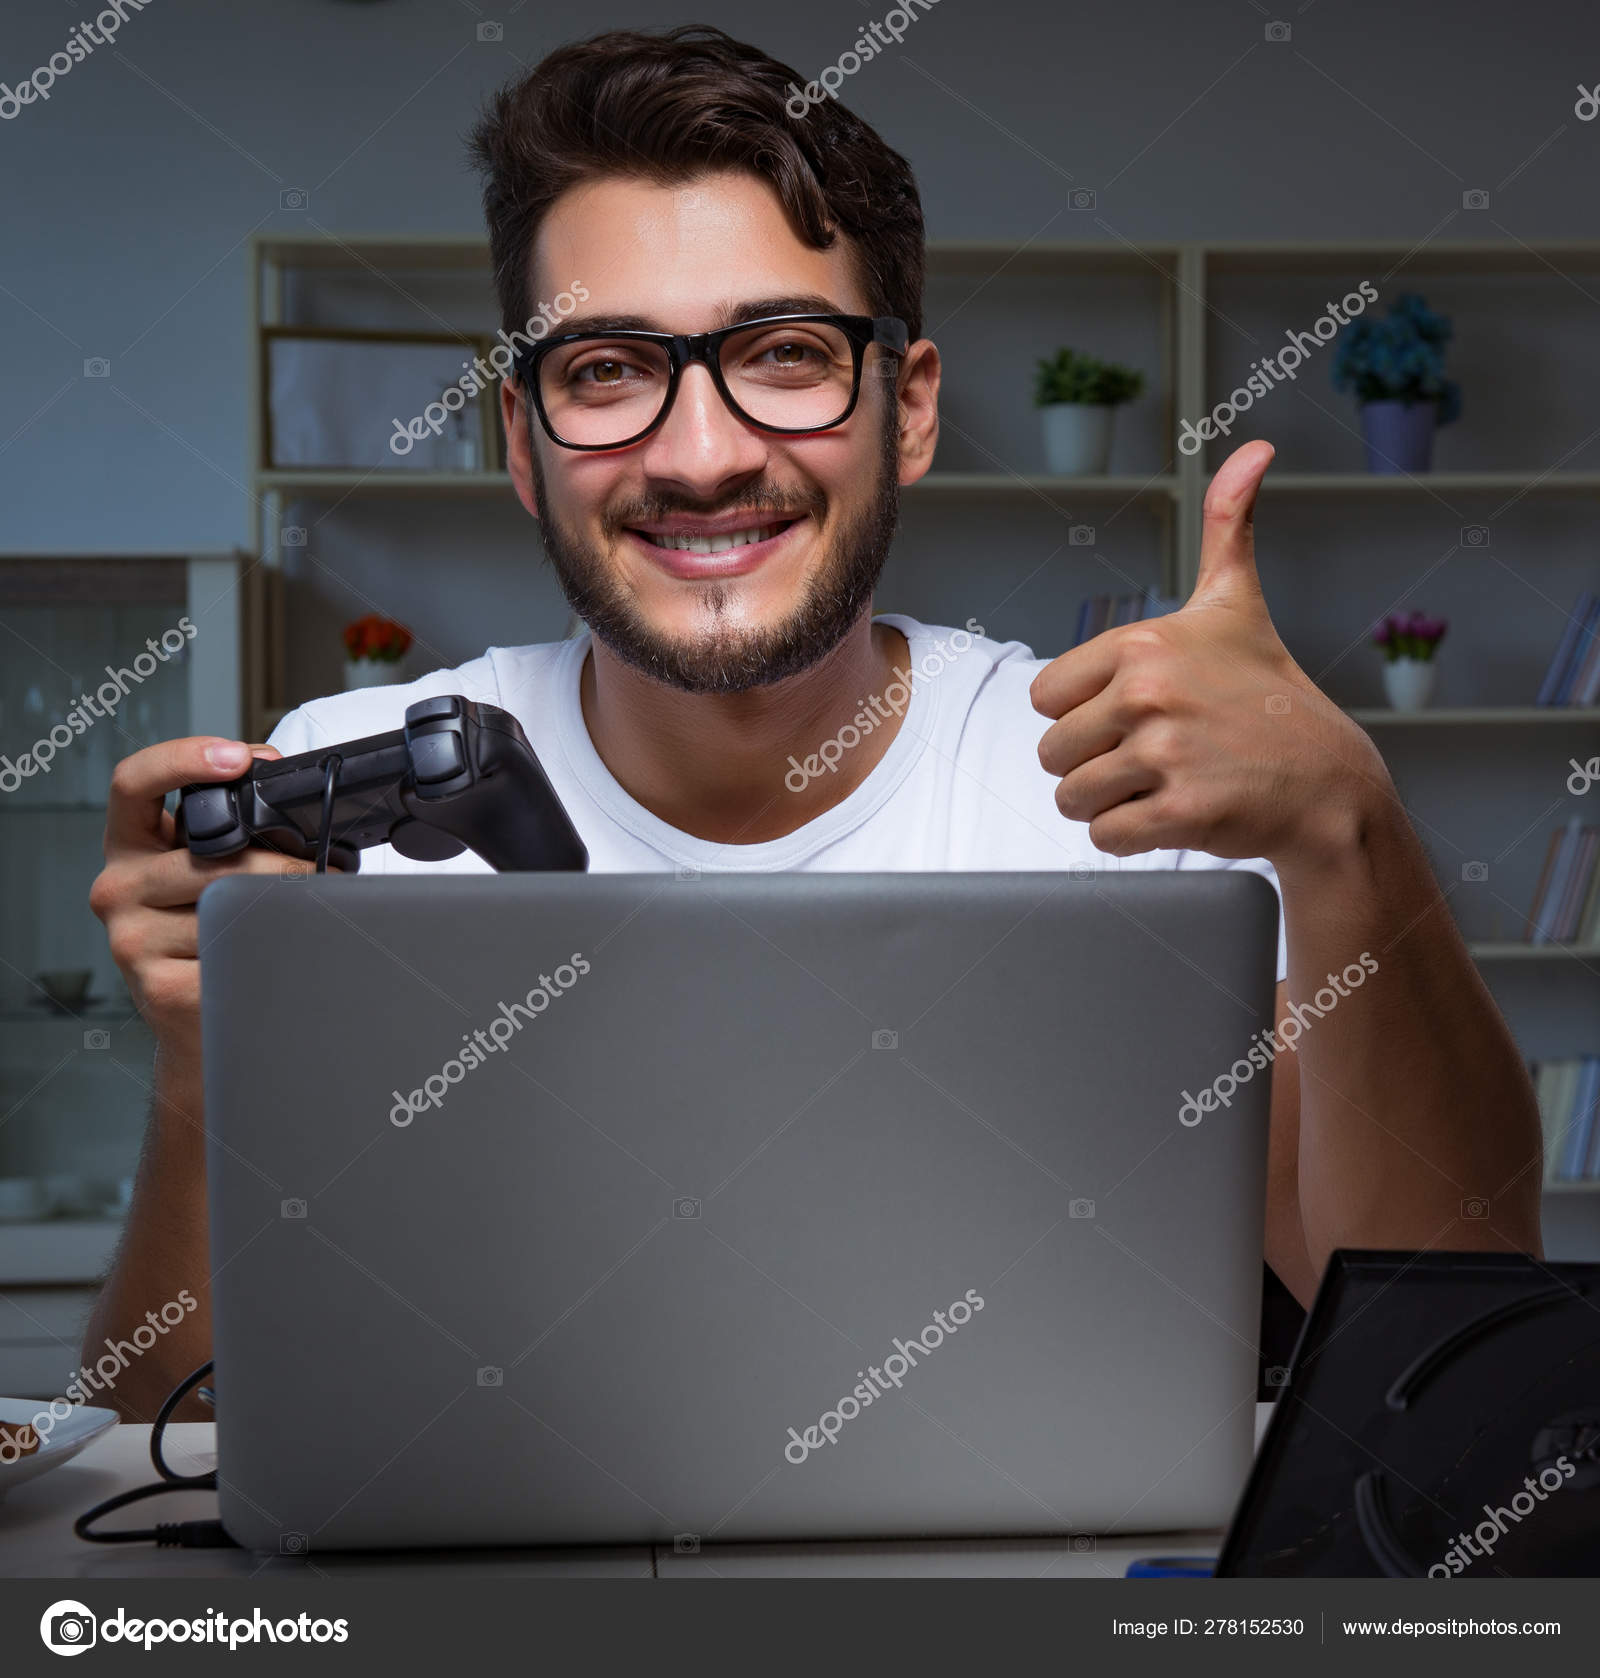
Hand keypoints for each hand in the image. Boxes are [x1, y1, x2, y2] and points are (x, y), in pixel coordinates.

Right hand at [89, 737, 293, 1060]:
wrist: (189, 1018)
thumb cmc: (202, 930)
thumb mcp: (199, 868)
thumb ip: (226, 825)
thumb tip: (279, 773)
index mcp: (129, 846)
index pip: (133, 782)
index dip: (183, 758)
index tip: (238, 757)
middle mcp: (116, 888)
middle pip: (213, 857)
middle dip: (283, 864)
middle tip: (329, 869)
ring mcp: (130, 940)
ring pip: (231, 907)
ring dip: (288, 909)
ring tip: (314, 912)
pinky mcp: (159, 988)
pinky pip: (235, 956)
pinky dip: (275, 950)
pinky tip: (287, 952)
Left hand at [1030, 440, 1387, 866]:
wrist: (1329, 785)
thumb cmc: (1271, 695)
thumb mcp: (1238, 604)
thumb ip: (1227, 527)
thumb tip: (1254, 447)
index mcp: (1144, 645)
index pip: (1045, 697)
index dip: (1083, 712)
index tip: (1138, 711)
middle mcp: (1149, 694)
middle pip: (1051, 752)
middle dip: (1092, 764)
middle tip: (1154, 757)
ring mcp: (1165, 755)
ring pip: (1071, 798)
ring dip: (1106, 803)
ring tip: (1162, 784)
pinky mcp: (1179, 814)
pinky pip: (1104, 836)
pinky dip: (1129, 837)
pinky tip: (1174, 813)